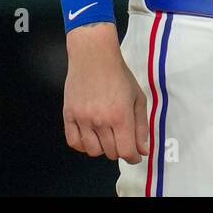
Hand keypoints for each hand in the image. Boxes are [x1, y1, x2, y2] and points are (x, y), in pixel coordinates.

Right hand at [63, 24, 149, 162]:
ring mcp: (83, 119)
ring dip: (102, 148)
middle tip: (122, 138)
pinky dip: (83, 145)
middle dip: (120, 149)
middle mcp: (101, 120)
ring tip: (106, 135)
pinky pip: (74, 142)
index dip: (133, 157)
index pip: (126, 152)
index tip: (135, 154)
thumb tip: (143, 150)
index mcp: (121, 116)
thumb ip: (141, 126)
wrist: (94, 56)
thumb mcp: (137, 98)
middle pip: (110, 152)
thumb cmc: (119, 74)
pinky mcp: (69, 115)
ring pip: (93, 151)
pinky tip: (90, 136)